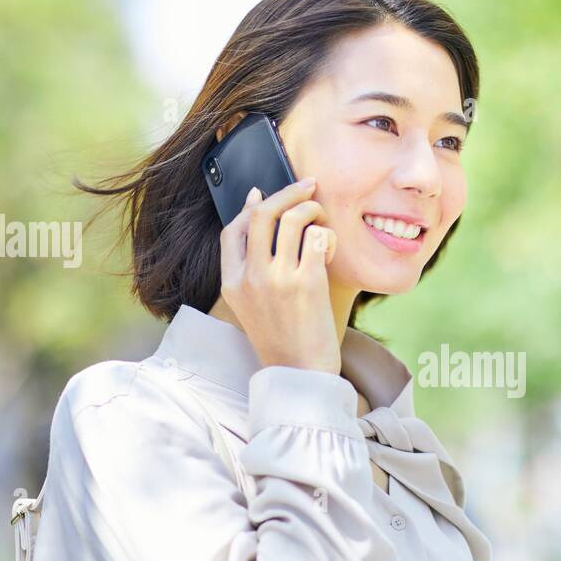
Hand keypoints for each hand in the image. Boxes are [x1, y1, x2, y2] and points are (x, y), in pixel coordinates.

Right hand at [219, 177, 340, 373]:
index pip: (231, 230)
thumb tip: (259, 213)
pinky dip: (327, 235)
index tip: (265, 195)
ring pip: (293, 219)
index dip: (249, 206)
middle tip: (308, 186)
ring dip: (313, 209)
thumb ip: (253, 268)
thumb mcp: (252, 306)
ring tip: (323, 219)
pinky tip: (329, 249)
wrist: (300, 374)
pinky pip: (318, 238)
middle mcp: (251, 278)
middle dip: (288, 191)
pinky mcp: (308, 283)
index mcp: (232, 283)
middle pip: (262, 213)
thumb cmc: (283, 338)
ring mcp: (278, 279)